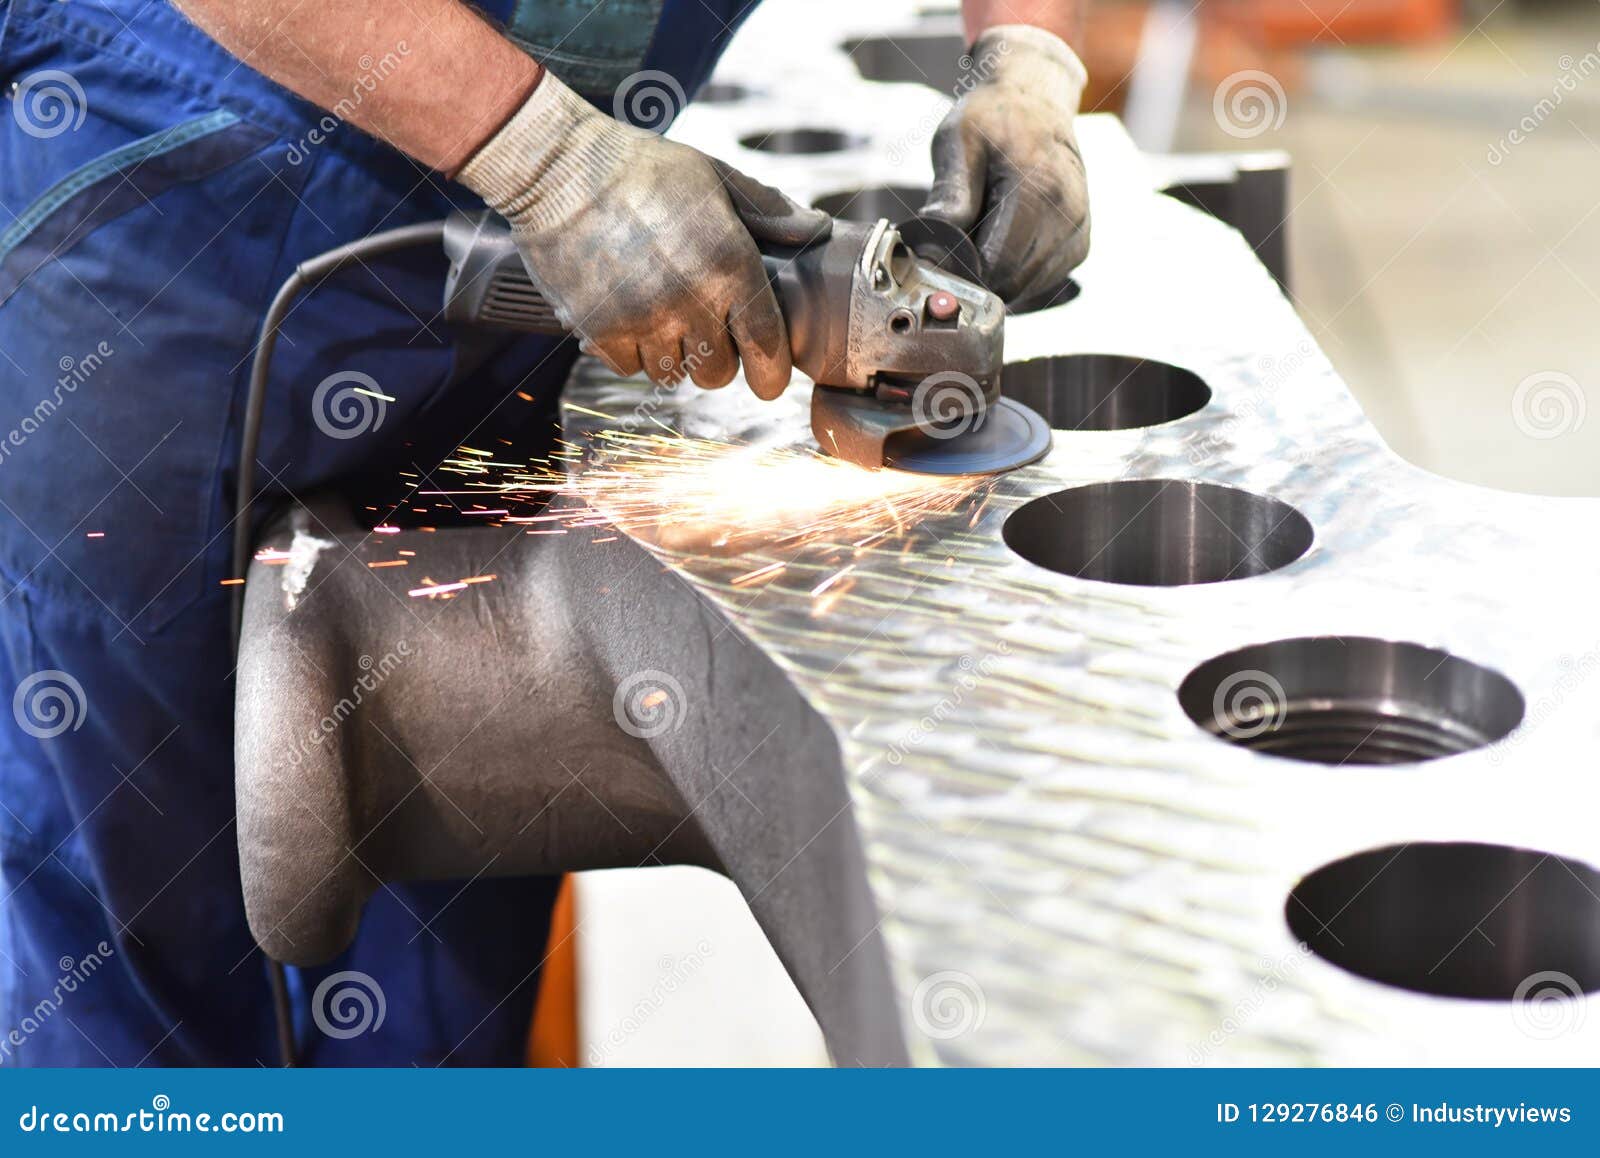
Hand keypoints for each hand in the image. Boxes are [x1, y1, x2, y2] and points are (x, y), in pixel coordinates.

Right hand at [458, 72, 830, 397]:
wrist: (558, 168)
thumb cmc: (643, 169)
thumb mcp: (715, 175)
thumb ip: (768, 210)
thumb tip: (817, 230)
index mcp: (730, 264)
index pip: (766, 347)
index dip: (772, 374)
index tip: (769, 382)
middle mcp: (690, 301)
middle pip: (718, 373)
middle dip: (716, 361)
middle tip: (705, 334)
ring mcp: (642, 320)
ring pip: (672, 375)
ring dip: (672, 355)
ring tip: (662, 318)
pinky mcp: (600, 331)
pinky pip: (629, 367)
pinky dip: (632, 351)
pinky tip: (628, 316)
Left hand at [922, 25, 1090, 305]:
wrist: (1036, 101)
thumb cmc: (993, 119)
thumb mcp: (959, 142)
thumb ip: (952, 194)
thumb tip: (937, 243)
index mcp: (1039, 190)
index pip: (996, 265)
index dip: (961, 269)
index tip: (940, 252)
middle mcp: (1068, 215)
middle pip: (1011, 281)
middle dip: (977, 274)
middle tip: (954, 243)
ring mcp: (1078, 232)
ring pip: (1026, 287)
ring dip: (996, 274)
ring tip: (981, 232)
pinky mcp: (1080, 243)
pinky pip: (1040, 281)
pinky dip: (1015, 271)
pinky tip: (1002, 238)